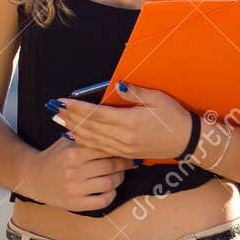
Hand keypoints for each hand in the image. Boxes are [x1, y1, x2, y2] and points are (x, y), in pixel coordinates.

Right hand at [18, 137, 132, 212]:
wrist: (34, 178)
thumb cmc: (55, 157)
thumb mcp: (66, 141)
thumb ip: (85, 134)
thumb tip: (109, 124)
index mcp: (74, 152)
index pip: (106, 149)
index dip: (120, 149)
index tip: (127, 149)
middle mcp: (74, 170)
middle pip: (111, 166)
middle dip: (124, 164)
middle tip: (130, 162)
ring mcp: (75, 188)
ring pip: (110, 183)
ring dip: (119, 179)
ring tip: (119, 174)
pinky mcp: (75, 204)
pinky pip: (102, 201)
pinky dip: (111, 194)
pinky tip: (110, 189)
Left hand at [52, 82, 190, 161]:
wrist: (187, 142)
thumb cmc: (174, 117)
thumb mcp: (158, 99)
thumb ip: (135, 93)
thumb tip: (118, 86)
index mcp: (130, 121)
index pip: (96, 114)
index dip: (76, 108)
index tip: (61, 101)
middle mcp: (123, 137)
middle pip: (90, 127)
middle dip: (70, 118)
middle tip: (53, 110)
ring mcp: (123, 148)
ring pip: (92, 139)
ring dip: (74, 130)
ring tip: (59, 122)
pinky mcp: (125, 154)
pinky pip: (100, 148)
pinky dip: (85, 141)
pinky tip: (75, 137)